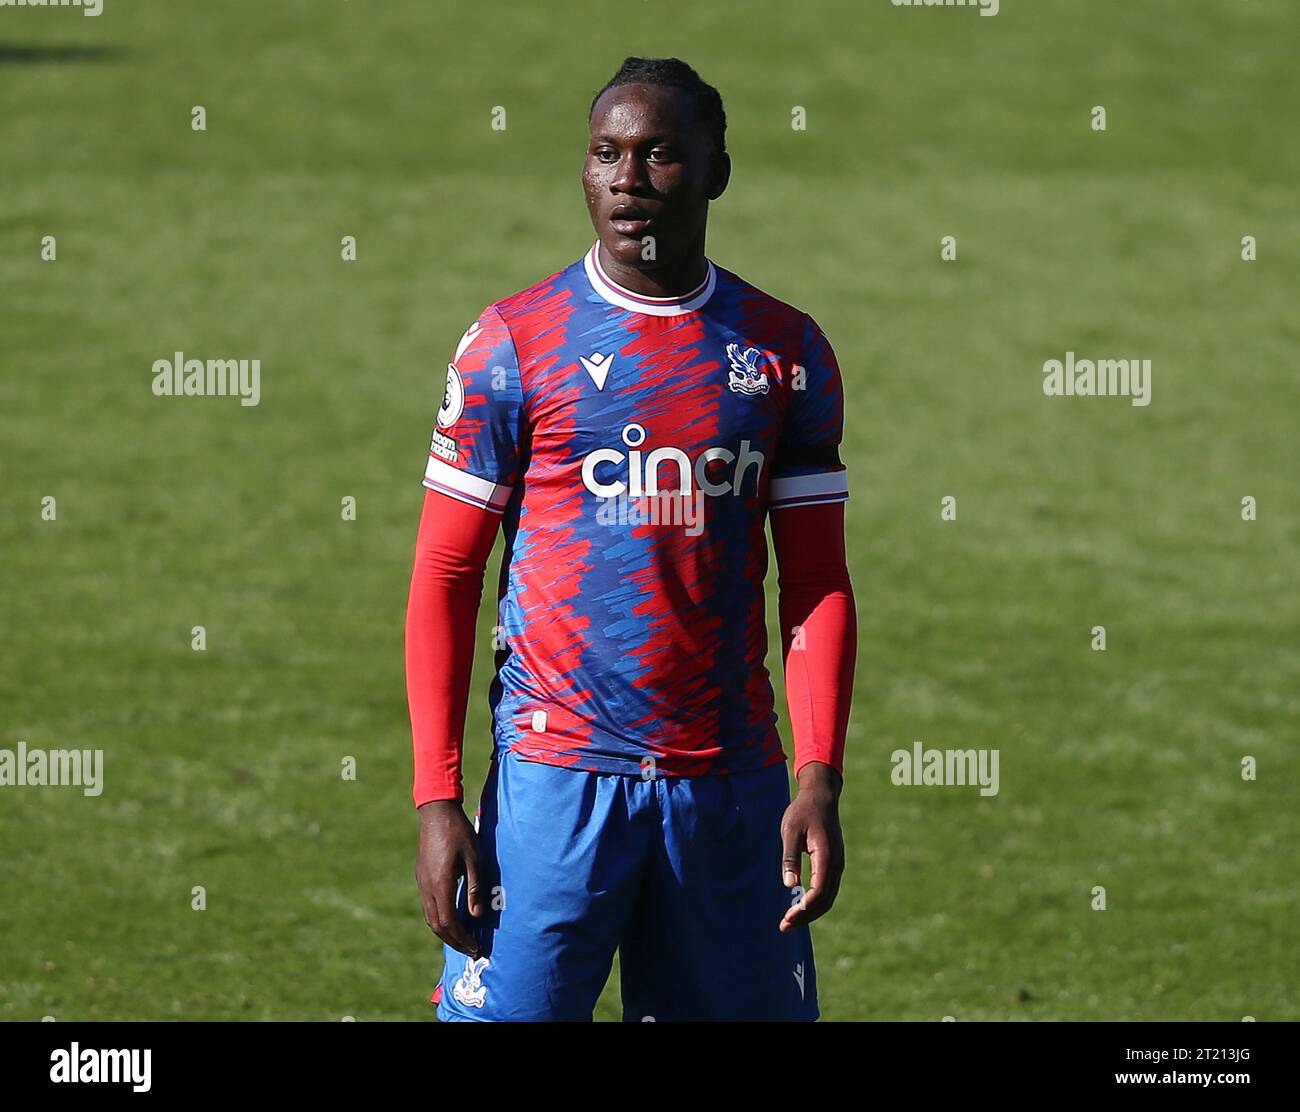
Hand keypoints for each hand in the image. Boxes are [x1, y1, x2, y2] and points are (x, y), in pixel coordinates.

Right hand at [416, 799, 483, 956]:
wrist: (437, 813)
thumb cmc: (459, 833)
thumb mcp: (474, 859)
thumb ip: (475, 888)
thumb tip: (476, 916)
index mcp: (440, 884)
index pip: (449, 922)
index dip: (462, 938)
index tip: (475, 947)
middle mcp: (427, 887)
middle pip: (437, 925)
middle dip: (454, 941)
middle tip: (470, 949)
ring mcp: (422, 882)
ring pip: (430, 917)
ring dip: (445, 932)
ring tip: (462, 939)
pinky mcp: (422, 877)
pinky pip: (428, 906)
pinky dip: (439, 919)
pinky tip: (451, 919)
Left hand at [778, 762, 844, 932]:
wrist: (821, 797)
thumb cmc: (802, 812)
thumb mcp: (790, 831)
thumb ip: (790, 858)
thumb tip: (789, 885)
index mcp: (826, 856)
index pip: (819, 892)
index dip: (804, 909)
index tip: (787, 918)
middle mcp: (836, 864)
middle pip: (825, 900)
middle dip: (806, 916)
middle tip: (784, 926)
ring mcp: (837, 865)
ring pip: (828, 897)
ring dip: (811, 912)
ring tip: (790, 921)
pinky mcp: (834, 864)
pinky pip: (828, 889)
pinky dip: (816, 902)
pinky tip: (800, 906)